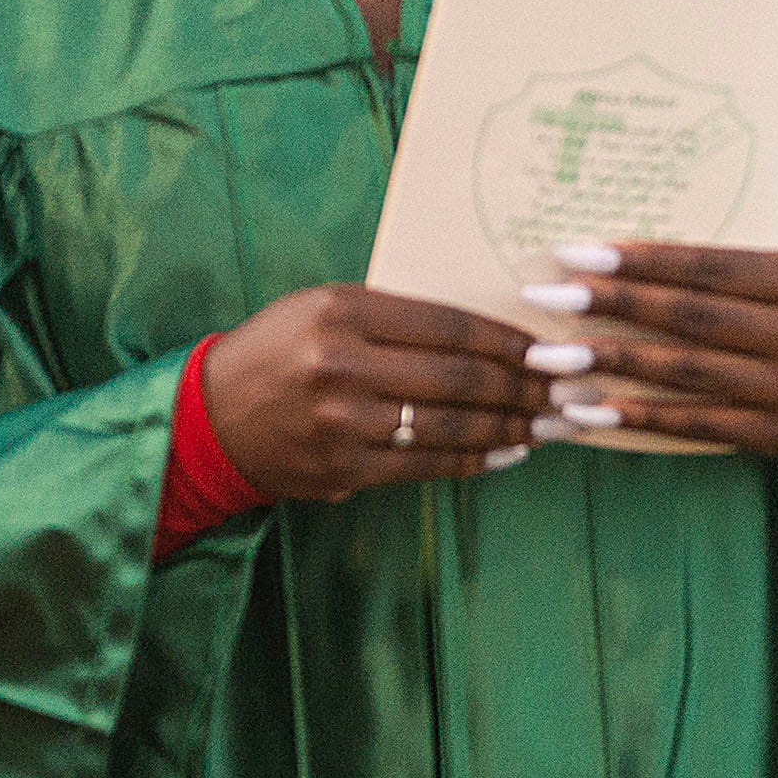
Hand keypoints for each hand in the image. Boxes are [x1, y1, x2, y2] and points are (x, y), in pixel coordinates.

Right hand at [203, 287, 554, 501]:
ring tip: (550, 423)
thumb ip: (394, 318)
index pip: (448, 324)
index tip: (549, 347)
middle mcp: (342, 364)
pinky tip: (507, 452)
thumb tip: (486, 337)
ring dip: (511, 427)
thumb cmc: (277, 352)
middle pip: (459, 377)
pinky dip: (475, 460)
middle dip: (525, 386)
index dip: (508, 339)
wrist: (207, 418)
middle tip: (569, 388)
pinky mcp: (343, 469)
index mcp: (341, 311)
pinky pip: (426, 466)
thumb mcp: (323, 309)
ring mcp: (343, 422)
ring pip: (450, 426)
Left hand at [520, 243, 777, 454]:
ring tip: (550, 359)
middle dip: (610, 308)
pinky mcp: (776, 434)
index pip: (707, 267)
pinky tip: (590, 411)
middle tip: (544, 300)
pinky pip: (696, 424)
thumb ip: (733, 266)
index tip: (576, 253)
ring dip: (611, 366)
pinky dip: (639, 417)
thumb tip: (635, 259)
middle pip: (689, 318)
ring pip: (685, 374)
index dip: (639, 261)